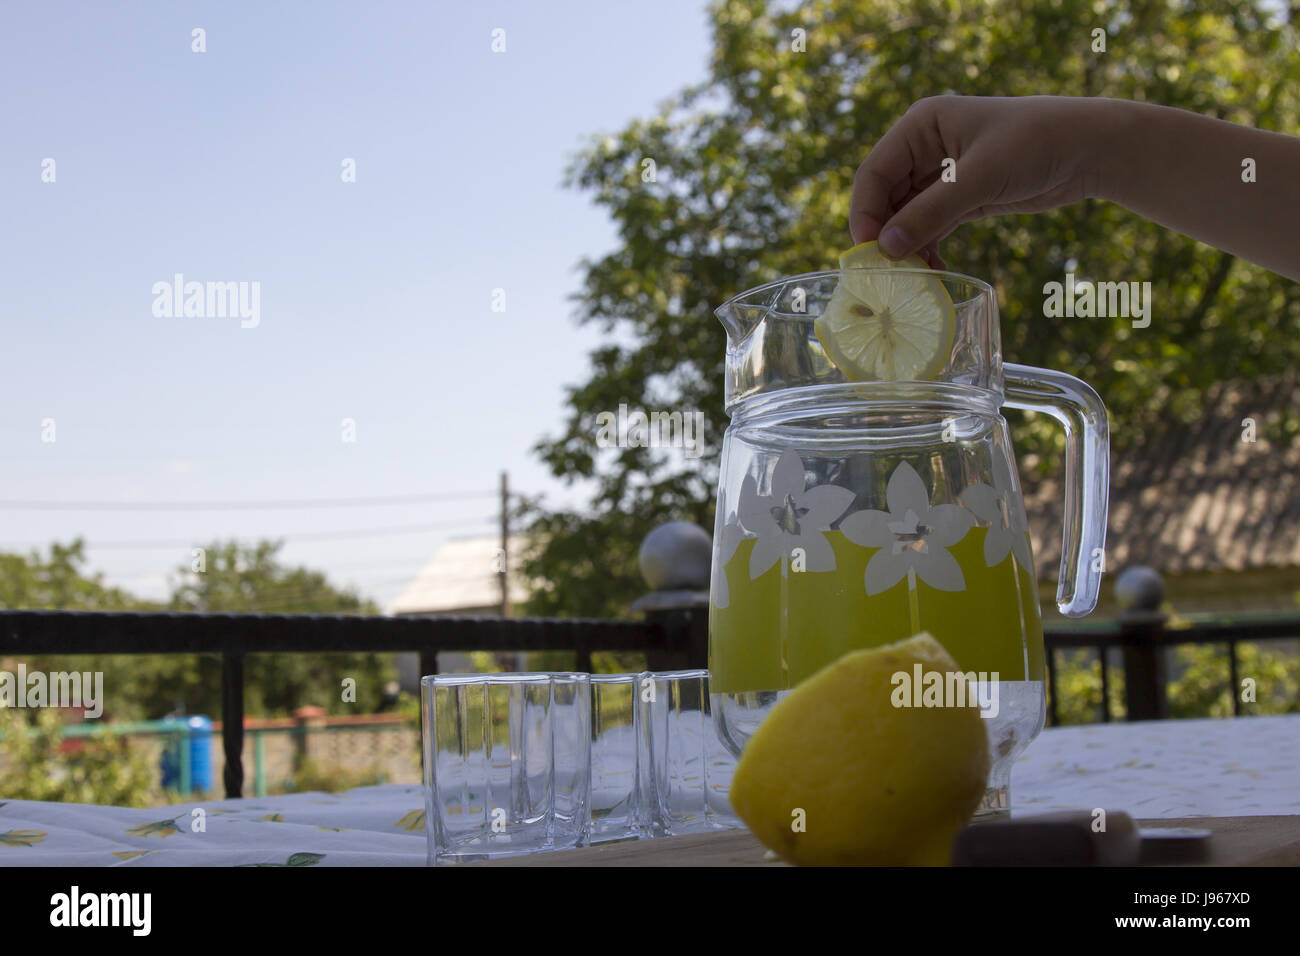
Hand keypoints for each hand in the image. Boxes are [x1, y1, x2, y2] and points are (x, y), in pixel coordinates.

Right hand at [850, 95, 1109, 267]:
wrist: (1090, 149)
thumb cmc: (1035, 144)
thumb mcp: (980, 177)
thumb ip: (931, 212)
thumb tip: (887, 248)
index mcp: (921, 125)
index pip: (874, 172)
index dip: (865, 212)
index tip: (868, 251)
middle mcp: (924, 147)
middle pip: (885, 197)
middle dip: (886, 234)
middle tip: (887, 272)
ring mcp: (940, 174)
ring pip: (906, 216)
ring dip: (907, 246)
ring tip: (913, 278)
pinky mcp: (960, 196)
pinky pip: (930, 226)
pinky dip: (928, 248)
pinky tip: (934, 271)